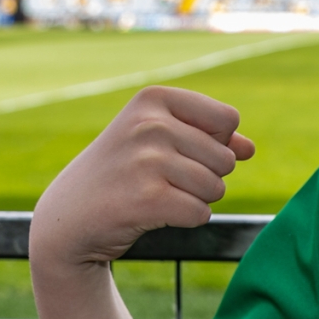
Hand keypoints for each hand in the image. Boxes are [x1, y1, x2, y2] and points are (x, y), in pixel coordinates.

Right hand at [31, 86, 254, 267]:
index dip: (215, 143)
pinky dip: (186, 219)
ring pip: (216, 187)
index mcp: (153, 99)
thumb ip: (209, 139)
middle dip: (205, 177)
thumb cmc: (122, 174)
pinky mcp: (147, 199)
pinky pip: (201, 212)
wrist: (69, 218)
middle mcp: (149, 124)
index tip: (177, 151)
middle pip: (226, 157)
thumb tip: (249, 149)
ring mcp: (146, 161)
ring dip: (195, 200)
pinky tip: (152, 213)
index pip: (227, 119)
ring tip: (156, 195)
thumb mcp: (159, 142)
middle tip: (161, 180)